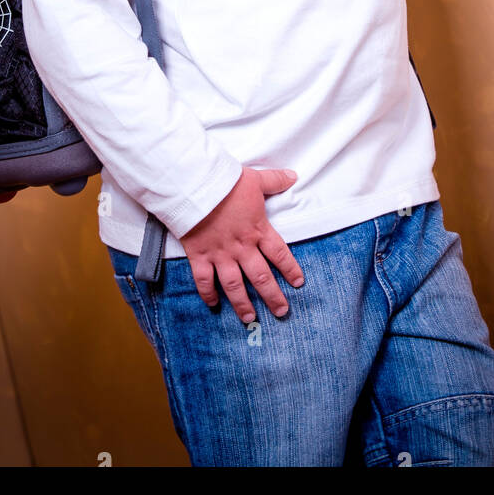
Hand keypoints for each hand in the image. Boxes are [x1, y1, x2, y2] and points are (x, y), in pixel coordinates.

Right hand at [179, 166, 304, 323]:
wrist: (195, 186)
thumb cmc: (225, 182)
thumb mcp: (255, 179)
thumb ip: (275, 180)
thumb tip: (293, 176)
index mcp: (257, 230)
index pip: (279, 254)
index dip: (290, 269)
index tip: (298, 283)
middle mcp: (241, 247)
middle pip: (261, 277)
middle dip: (273, 297)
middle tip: (282, 312)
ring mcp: (220, 254)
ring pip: (234, 286)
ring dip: (243, 304)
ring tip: (250, 318)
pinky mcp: (199, 256)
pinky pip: (204, 281)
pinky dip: (208, 294)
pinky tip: (213, 305)